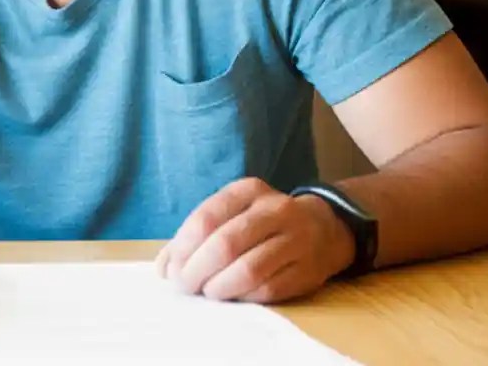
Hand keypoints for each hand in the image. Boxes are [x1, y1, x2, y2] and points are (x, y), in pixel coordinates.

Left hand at [155, 177, 354, 302]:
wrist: (323, 228)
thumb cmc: (260, 223)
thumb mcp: (230, 214)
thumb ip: (193, 236)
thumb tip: (164, 267)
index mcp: (248, 190)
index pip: (206, 218)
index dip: (183, 248)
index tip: (171, 268)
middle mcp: (275, 210)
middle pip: (225, 244)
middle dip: (197, 270)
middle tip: (185, 285)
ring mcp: (296, 240)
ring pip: (248, 269)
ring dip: (219, 287)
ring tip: (207, 291)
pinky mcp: (307, 271)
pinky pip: (268, 289)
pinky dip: (243, 296)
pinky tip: (234, 295)